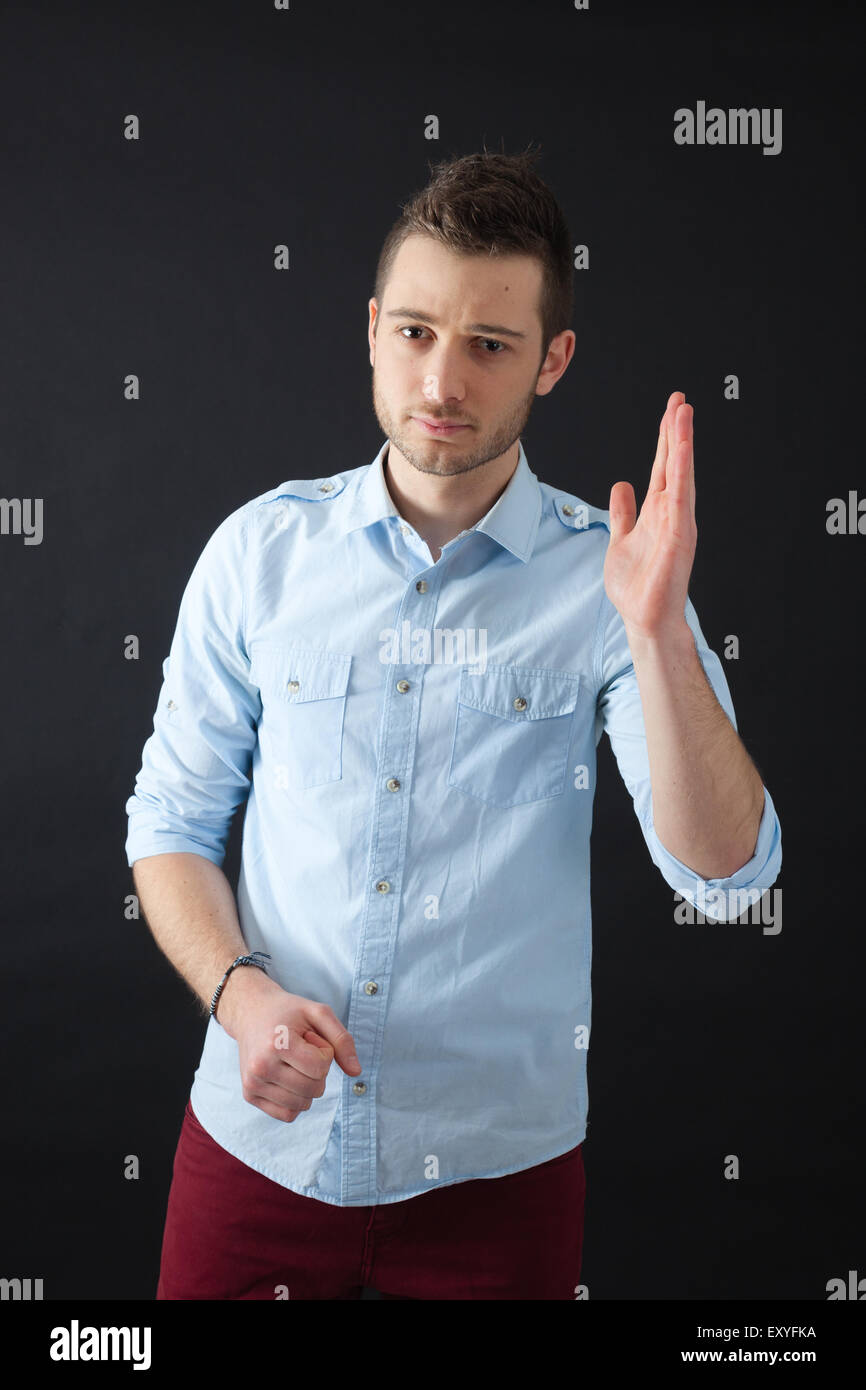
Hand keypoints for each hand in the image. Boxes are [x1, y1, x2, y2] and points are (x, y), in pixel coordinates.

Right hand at [221, 971, 361, 1123]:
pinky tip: (287, 1077)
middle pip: (314, 1089)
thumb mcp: (319, 1013)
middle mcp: (261, 1066)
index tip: (309, 1037)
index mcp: (277, 1043)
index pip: (320, 1067)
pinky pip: (288, 1114)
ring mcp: (253, 1083)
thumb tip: (356, 1072)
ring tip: (292, 1061)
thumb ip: (342, 1040)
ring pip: (303, 1105)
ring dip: (307, 1085)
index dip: (324, 1052)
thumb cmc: (288, 1012)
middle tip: (301, 1049)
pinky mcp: (249, 1095)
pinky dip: (296, 1100)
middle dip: (317, 1070)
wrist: (251, 1013)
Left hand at [603, 391, 696, 641]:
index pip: (662, 467)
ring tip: (683, 412)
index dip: (664, 439)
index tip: (669, 411)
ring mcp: (677, 522)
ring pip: (680, 473)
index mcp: (656, 512)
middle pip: (673, 463)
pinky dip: (682, 470)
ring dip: (682, 442)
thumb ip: (623, 513)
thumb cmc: (636, 586)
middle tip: (679, 399)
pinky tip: (682, 448)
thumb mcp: (621, 540)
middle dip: (675, 431)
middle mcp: (670, 513)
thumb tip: (621, 486)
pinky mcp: (679, 535)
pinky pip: (681, 496)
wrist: (644, 617)